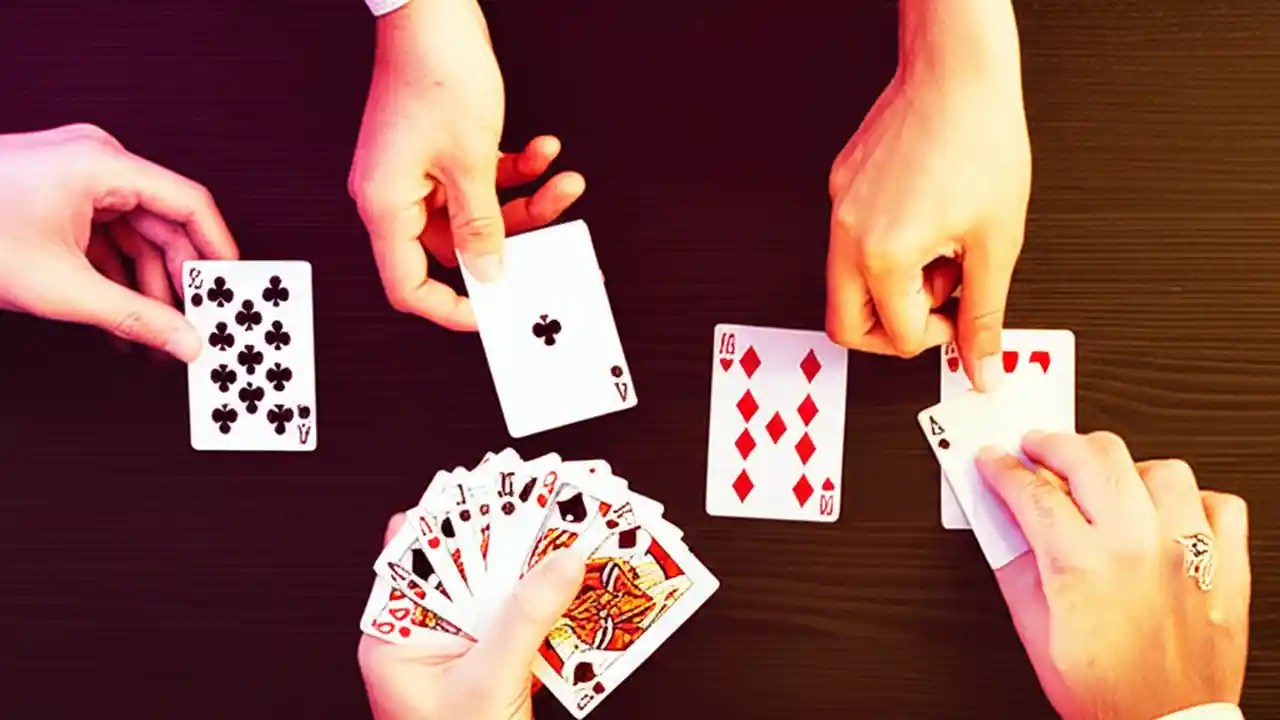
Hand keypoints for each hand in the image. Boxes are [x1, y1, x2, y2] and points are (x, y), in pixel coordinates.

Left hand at [0, 124, 237, 360]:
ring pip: (136, 234)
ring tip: (155, 332)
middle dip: (180, 280)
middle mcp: (95, 162)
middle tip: (196, 320)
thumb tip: (181, 338)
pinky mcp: (58, 195)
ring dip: (147, 285)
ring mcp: (75, 176)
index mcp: (103, 165)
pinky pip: (107, 235)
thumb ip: (136, 317)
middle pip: (165, 224)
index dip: (220, 251)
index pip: (191, 204)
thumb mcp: (63, 289)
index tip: (237, 287)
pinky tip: (121, 316)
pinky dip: (117, 274)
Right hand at [349, 0, 583, 329]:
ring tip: (562, 182)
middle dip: (512, 238)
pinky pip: (481, 180)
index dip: (452, 306)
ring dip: (526, 201)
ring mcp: (417, 171)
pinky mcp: (439, 151)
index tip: (491, 312)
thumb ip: (481, 226)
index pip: (409, 284)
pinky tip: (543, 152)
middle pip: (455, 246)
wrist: (432, 11)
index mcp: (385, 204)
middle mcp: (395, 193)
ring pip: (477, 212)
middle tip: (551, 239)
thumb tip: (488, 271)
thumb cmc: (433, 70)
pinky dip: (515, 172)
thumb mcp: (471, 163)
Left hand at [358, 514, 585, 719]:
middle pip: (460, 570)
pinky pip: (515, 622)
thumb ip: (525, 620)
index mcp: (393, 639)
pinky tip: (565, 592)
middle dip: (500, 541)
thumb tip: (560, 563)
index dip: (450, 520)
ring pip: (491, 594)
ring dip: (525, 573)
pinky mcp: (491, 667)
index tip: (487, 491)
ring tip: (559, 544)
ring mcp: (458, 653)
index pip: (414, 557)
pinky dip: (540, 606)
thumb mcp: (489, 682)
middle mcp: (421, 640)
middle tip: (537, 511)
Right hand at [826, 0, 1029, 389]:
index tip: (962, 316)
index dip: (938, 336)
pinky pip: (852, 240)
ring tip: (942, 254)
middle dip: (893, 330)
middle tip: (936, 312)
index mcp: (882, 254)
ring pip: (847, 281)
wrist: (958, 70)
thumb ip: (985, 314)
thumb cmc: (978, 138)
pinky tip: (929, 221)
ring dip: (894, 286)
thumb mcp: (996, 241)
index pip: (895, 334)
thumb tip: (982, 364)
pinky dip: (888, 249)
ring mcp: (839, 208)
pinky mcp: (842, 185)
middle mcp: (848, 233)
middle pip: (846, 322)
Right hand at [978, 431, 1249, 718]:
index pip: (1031, 489)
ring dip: (1126, 468)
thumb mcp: (1034, 631)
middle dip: (1054, 443)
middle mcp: (1137, 547)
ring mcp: (1188, 552)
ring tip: (1108, 482)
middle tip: (1039, 448)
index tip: (995, 461)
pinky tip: (1167, 513)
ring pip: (1162, 469)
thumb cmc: (1104, 693)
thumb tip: (1000, 522)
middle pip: (1093, 457)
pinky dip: (1193, 501)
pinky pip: (1221, 504)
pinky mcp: (1227, 566)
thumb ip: (1015, 567)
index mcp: (1081, 565)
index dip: (1003, 468)